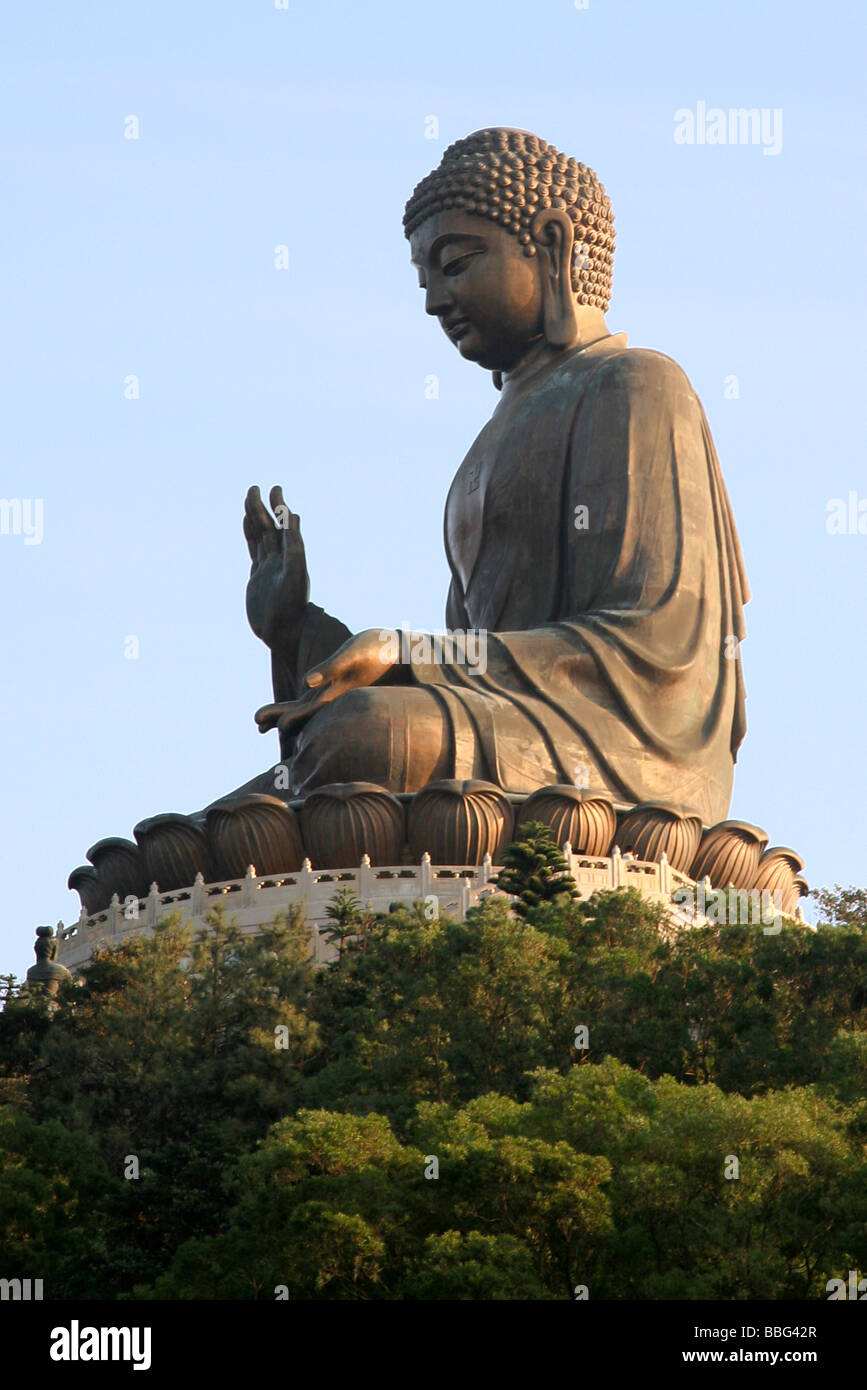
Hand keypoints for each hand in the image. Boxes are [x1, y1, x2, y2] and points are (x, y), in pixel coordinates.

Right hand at [244, 484, 308, 648]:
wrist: (283, 633)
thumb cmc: (291, 607)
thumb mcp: (294, 575)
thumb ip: (294, 548)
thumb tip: (293, 518)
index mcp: (291, 556)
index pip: (284, 525)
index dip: (279, 507)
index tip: (274, 489)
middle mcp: (281, 559)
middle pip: (269, 527)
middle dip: (262, 508)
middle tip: (253, 488)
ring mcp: (269, 567)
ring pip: (260, 536)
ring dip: (255, 518)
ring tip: (249, 499)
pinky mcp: (258, 577)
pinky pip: (253, 550)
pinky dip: (249, 536)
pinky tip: (246, 525)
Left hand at [255, 628, 398, 734]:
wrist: (399, 650)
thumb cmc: (377, 649)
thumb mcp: (352, 654)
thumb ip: (330, 668)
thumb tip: (305, 680)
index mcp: (335, 694)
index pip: (304, 711)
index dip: (283, 717)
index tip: (260, 721)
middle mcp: (334, 697)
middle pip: (301, 712)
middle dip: (278, 718)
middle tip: (255, 723)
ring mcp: (336, 692)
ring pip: (306, 707)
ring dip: (285, 713)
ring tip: (262, 721)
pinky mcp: (339, 684)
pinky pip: (315, 698)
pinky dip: (300, 704)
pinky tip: (291, 707)